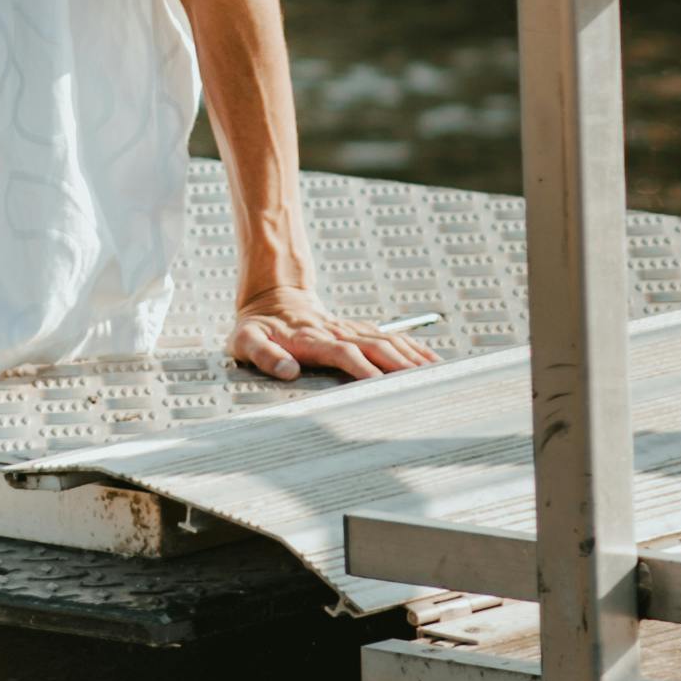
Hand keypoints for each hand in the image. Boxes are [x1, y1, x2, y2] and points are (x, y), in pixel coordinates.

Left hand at [228, 280, 434, 383]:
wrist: (271, 297)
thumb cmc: (256, 327)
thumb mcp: (245, 341)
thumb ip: (264, 355)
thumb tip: (288, 370)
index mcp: (310, 339)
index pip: (342, 352)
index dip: (360, 366)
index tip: (378, 382)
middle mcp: (335, 332)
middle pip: (374, 345)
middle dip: (398, 363)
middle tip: (420, 383)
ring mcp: (350, 329)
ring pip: (387, 340)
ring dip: (411, 356)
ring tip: (435, 373)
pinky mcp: (358, 330)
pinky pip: (390, 337)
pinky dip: (412, 348)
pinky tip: (430, 360)